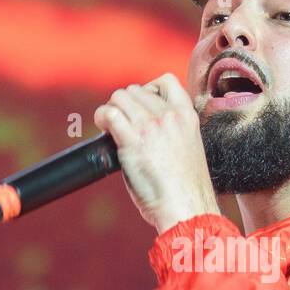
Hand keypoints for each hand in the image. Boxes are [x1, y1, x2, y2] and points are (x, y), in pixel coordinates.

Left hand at [93, 73, 220, 233]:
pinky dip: (101, 119)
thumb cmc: (186, 190)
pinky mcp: (133, 140)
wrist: (187, 208)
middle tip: (122, 125)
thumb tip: (144, 128)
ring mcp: (151, 125)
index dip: (148, 90)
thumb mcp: (187, 149)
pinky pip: (109, 114)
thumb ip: (171, 132)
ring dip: (111, 110)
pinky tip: (104, 130)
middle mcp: (170, 116)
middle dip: (125, 105)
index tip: (141, 108)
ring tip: (110, 127)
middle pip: (135, 89)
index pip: (166, 81)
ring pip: (119, 97)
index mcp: (188, 116)